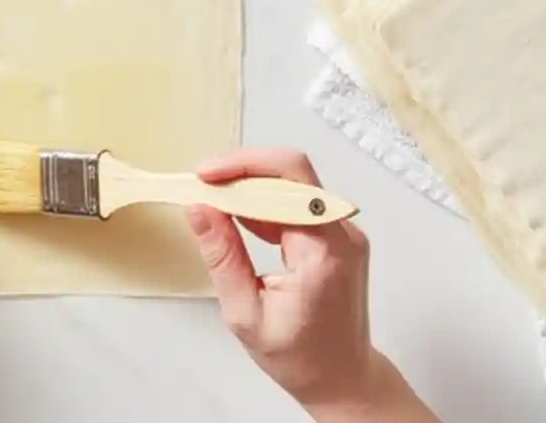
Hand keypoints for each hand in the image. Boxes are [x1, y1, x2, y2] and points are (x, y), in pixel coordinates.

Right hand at [188, 149, 438, 422]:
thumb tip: (199, 209)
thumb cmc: (299, 358)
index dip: (244, 166)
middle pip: (293, 174)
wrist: (342, 377)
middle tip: (203, 185)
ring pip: (295, 186)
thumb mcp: (245, 313)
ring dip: (252, 187)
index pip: (289, 180)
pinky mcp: (339, 237)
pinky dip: (266, 204)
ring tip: (214, 200)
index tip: (205, 176)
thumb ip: (222, 257)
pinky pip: (300, 204)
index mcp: (323, 253)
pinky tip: (238, 215)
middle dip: (243, 172)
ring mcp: (345, 234)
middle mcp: (343, 235)